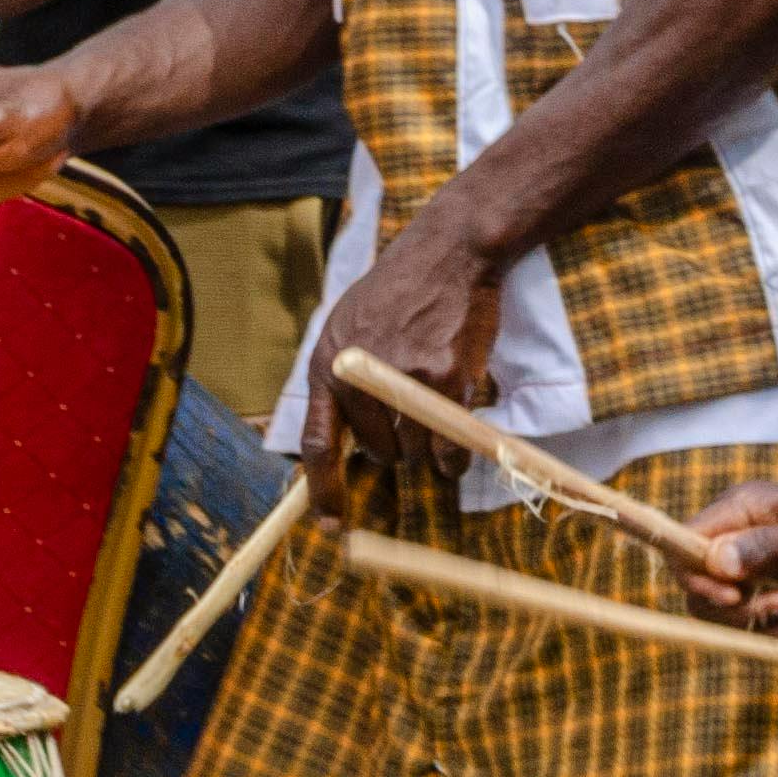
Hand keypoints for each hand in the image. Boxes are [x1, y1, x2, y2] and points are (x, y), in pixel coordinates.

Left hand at [292, 214, 510, 507]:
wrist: (451, 250)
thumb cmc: (402, 288)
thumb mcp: (349, 325)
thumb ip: (343, 378)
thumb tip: (347, 440)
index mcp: (328, 363)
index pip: (319, 443)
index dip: (324, 490)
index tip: (331, 525)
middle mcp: (359, 374)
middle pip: (377, 450)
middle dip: (396, 451)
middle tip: (412, 431)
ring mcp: (404, 377)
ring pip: (415, 450)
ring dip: (429, 453)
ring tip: (439, 427)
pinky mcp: (446, 377)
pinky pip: (449, 445)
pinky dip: (455, 457)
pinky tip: (457, 452)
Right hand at [683, 472, 777, 624]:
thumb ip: (768, 546)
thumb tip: (717, 562)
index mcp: (739, 510)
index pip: (683, 545)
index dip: (695, 578)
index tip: (733, 598)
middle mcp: (736, 536)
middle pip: (697, 586)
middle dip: (729, 610)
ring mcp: (751, 564)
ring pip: (721, 610)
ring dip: (754, 623)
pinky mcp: (769, 588)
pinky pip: (751, 621)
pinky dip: (772, 630)